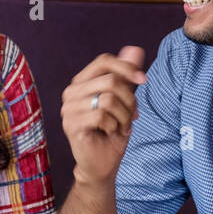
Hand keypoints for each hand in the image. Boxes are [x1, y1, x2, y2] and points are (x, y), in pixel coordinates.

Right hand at [61, 45, 145, 185]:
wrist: (101, 164)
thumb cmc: (111, 131)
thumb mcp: (124, 101)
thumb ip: (126, 76)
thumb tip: (135, 49)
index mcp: (81, 82)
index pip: (104, 61)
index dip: (127, 67)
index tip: (144, 80)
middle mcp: (71, 92)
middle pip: (110, 81)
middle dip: (130, 99)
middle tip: (132, 115)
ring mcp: (68, 109)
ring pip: (109, 99)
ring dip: (124, 116)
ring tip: (122, 126)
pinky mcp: (71, 125)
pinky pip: (102, 116)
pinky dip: (115, 125)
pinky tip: (112, 132)